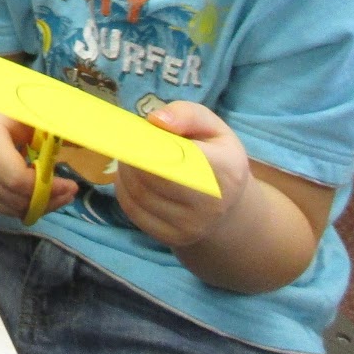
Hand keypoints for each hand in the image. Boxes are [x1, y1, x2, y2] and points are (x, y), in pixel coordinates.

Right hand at [0, 79, 77, 220]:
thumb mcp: (17, 106)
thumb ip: (46, 125)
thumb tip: (85, 138)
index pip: (16, 180)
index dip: (46, 187)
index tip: (69, 184)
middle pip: (14, 199)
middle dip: (47, 200)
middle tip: (69, 192)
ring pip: (7, 209)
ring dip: (34, 205)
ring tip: (54, 192)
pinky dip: (16, 203)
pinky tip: (28, 191)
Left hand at [115, 101, 250, 248]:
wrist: (229, 210)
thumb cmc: (218, 159)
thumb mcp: (213, 128)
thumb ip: (186, 114)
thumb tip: (155, 120)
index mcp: (225, 171)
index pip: (178, 158)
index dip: (149, 145)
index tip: (136, 132)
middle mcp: (211, 205)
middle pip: (152, 177)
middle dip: (133, 156)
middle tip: (128, 142)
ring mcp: (191, 227)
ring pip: (139, 194)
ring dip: (125, 171)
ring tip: (130, 157)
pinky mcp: (172, 238)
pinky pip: (133, 211)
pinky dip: (124, 191)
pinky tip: (131, 178)